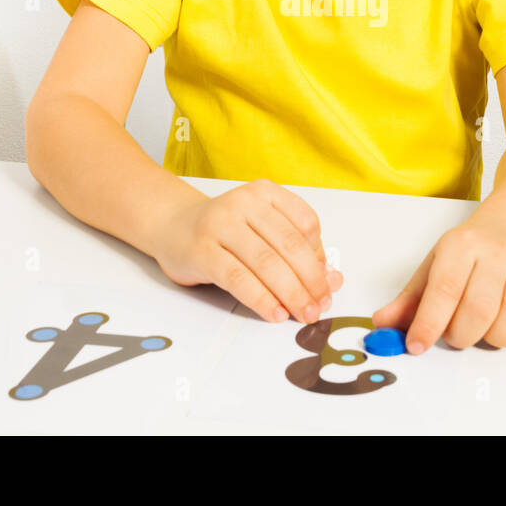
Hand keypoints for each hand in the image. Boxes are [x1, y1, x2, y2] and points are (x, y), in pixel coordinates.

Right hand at [151, 178, 342, 323]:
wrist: (174, 227)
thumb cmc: (225, 230)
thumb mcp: (262, 229)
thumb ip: (296, 250)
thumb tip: (331, 279)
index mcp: (265, 192)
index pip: (306, 223)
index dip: (320, 257)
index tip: (327, 282)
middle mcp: (244, 203)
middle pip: (290, 245)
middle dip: (311, 281)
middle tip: (321, 305)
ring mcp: (221, 224)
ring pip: (267, 263)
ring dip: (291, 294)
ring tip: (303, 313)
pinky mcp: (203, 251)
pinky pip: (239, 279)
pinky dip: (262, 299)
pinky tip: (275, 312)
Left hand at [372, 206, 505, 351]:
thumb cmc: (471, 250)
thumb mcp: (434, 264)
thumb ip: (409, 299)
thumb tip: (382, 324)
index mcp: (462, 245)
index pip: (444, 289)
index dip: (428, 323)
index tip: (416, 345)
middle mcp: (496, 254)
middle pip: (479, 309)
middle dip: (460, 335)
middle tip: (454, 334)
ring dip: (492, 338)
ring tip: (482, 329)